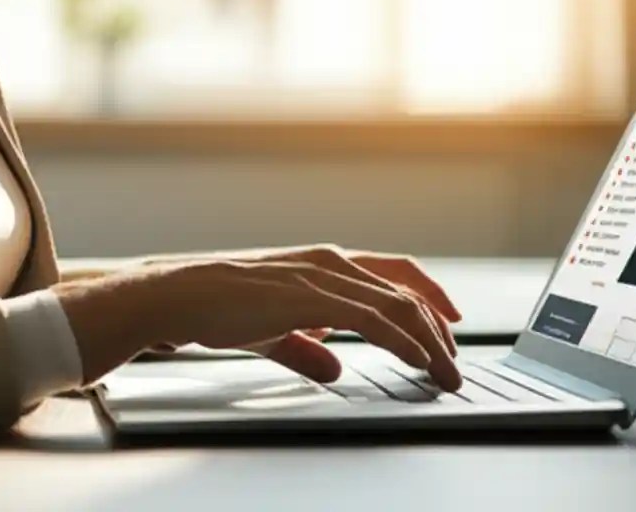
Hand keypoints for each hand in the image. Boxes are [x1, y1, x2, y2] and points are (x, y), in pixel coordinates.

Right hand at [52, 245, 462, 391]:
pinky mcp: (316, 297)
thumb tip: (335, 365)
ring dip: (429, 342)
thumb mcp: (276, 327)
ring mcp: (326, 277)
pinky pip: (375, 320)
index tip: (449, 321)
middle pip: (405, 291)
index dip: (428, 295)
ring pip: (398, 306)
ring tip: (445, 372)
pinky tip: (418, 360)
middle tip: (453, 361)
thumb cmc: (221, 306)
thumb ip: (309, 346)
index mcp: (326, 263)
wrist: (183, 296)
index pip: (394, 274)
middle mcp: (333, 263)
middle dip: (437, 329)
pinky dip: (404, 341)